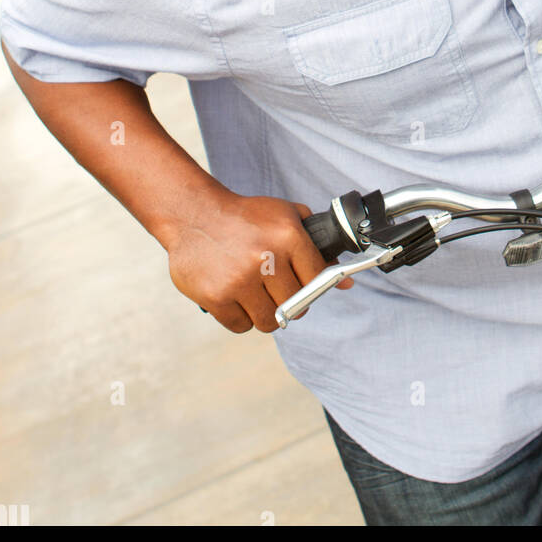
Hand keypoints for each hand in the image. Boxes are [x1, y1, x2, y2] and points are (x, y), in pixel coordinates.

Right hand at [165, 189, 352, 331]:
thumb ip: (317, 247)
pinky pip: (240, 326)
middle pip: (295, 306)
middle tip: (274, 290)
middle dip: (288, 302)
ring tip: (253, 293)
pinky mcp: (216, 297)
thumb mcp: (285, 216)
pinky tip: (233, 296)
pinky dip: (239, 317)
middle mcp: (267, 258)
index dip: (312, 286)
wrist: (193, 214)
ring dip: (264, 313)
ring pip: (269, 322)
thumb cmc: (245, 218)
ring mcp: (240, 280)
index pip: (318, 279)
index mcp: (288, 236)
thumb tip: (347, 283)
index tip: (303, 284)